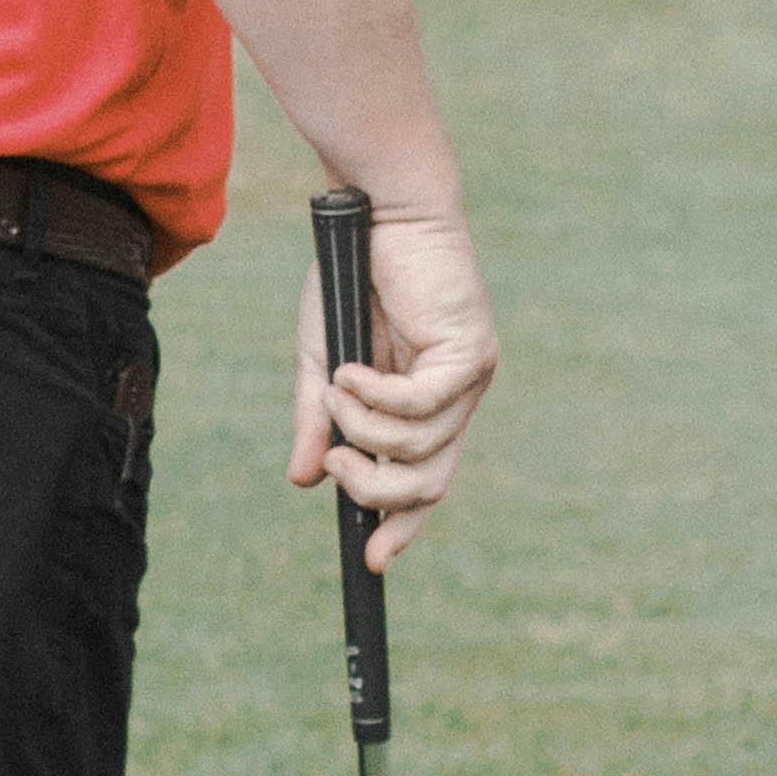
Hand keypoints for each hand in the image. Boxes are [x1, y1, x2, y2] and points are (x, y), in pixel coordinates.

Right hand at [289, 205, 498, 573]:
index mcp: (427, 404)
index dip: (403, 526)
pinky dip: (378, 397)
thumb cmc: (354, 279)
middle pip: (430, 482)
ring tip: (334, 388)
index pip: (425, 481)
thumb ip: (320, 419)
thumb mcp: (326, 361)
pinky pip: (423, 405)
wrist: (377, 214)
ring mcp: (469, 378)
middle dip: (378, 491)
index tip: (373, 561)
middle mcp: (457, 398)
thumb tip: (305, 480)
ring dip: (365, 428)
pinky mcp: (471, 353)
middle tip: (334, 462)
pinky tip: (350, 372)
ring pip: (421, 446)